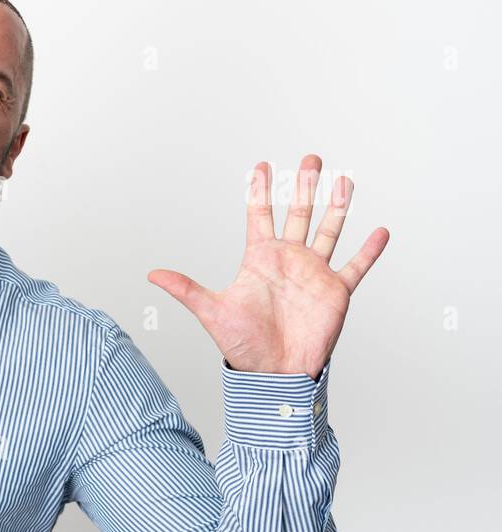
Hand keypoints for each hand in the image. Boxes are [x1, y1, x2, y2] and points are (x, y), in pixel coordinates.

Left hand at [147, 155, 389, 380]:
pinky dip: (369, 251)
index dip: (260, 191)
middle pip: (298, 214)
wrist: (273, 372)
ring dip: (337, 206)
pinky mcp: (335, 292)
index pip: (259, 216)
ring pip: (328, 231)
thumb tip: (151, 274)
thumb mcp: (211, 311)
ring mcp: (314, 274)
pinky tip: (380, 231)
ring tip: (344, 180)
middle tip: (310, 159)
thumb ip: (185, 289)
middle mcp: (289, 261)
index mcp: (260, 259)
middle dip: (304, 186)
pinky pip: (356, 267)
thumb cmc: (242, 345)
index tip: (261, 165)